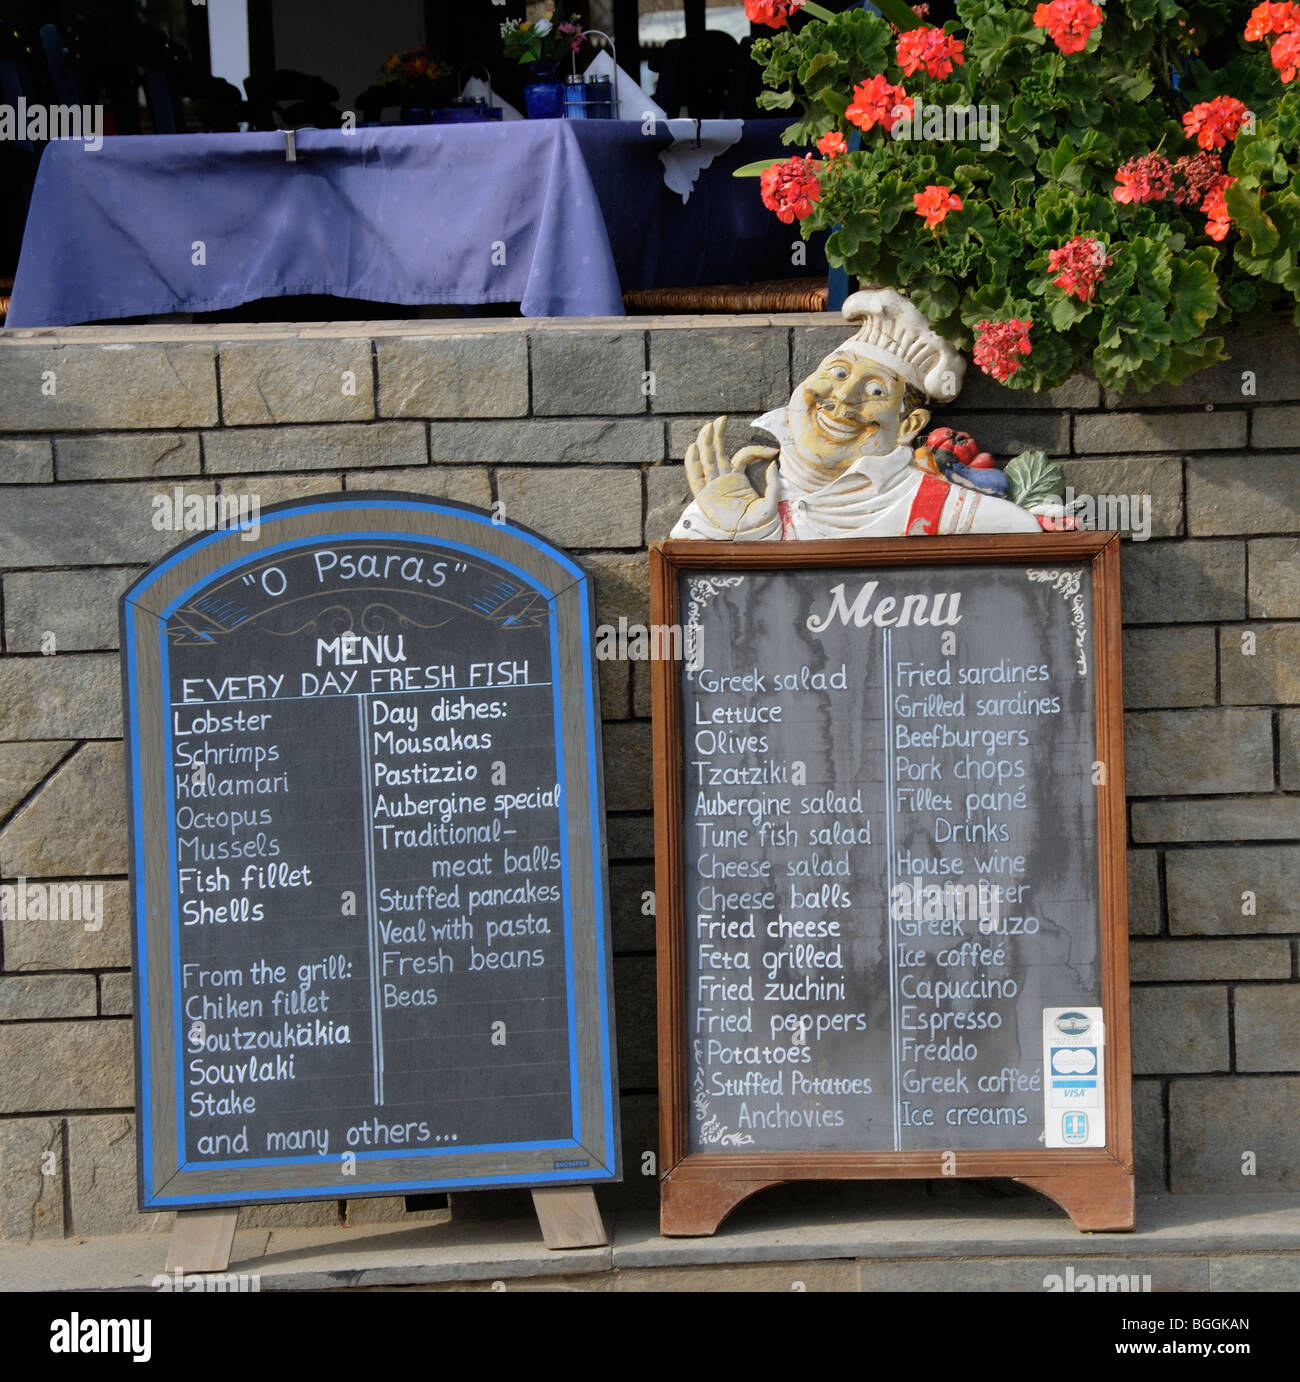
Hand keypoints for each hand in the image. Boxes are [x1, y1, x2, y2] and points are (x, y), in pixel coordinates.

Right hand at [683, 417, 780, 538]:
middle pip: (718, 451)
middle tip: (721, 419)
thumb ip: (774, 484)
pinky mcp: (704, 495)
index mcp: (738, 477)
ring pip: (707, 460)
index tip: (774, 451)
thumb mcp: (771, 501)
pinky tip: (693, 448)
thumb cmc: (758, 521)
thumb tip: (773, 464)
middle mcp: (723, 478)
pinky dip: (692, 463)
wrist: (746, 537)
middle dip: (717, 435)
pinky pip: (695, 477)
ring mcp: (713, 485)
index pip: (744, 455)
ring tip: (708, 426)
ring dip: (706, 443)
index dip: (756, 449)